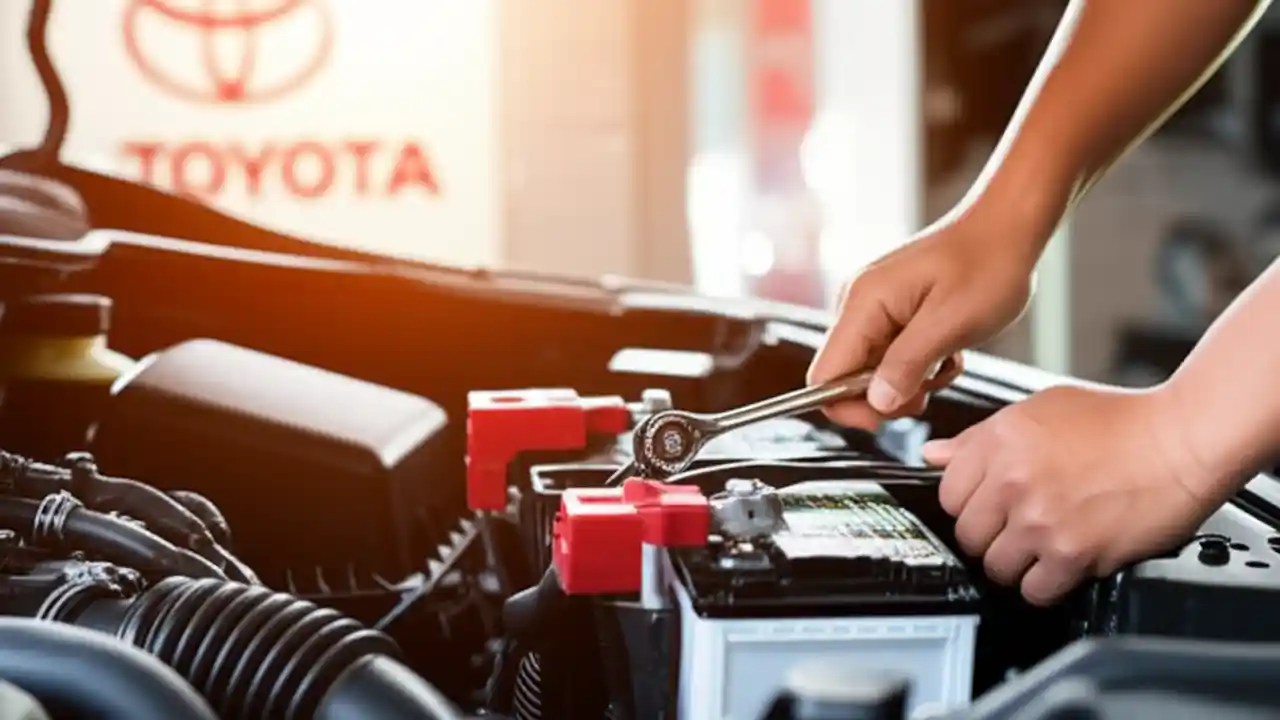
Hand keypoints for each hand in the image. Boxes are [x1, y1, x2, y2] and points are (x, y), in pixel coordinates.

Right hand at [807, 211, 1037, 429]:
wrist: (1008, 226)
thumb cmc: (988, 264)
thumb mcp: (951, 322)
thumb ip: (907, 364)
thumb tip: (875, 404)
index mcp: (864, 302)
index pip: (825, 374)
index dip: (848, 406)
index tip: (889, 414)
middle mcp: (858, 304)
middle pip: (845, 376)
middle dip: (886, 395)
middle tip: (930, 387)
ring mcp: (873, 307)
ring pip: (871, 371)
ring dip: (908, 381)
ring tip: (944, 363)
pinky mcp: (890, 312)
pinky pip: (889, 357)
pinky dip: (917, 366)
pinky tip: (945, 352)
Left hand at [922, 384, 1228, 605]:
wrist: (1180, 441)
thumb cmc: (1121, 421)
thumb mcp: (1041, 408)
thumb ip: (982, 437)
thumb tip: (935, 454)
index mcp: (999, 441)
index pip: (947, 493)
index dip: (968, 503)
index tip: (986, 507)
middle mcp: (1012, 480)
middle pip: (967, 534)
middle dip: (989, 536)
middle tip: (1016, 528)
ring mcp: (1039, 519)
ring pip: (995, 566)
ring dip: (1016, 563)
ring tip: (1042, 546)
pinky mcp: (1072, 552)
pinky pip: (1034, 590)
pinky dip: (1045, 585)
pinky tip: (1060, 565)